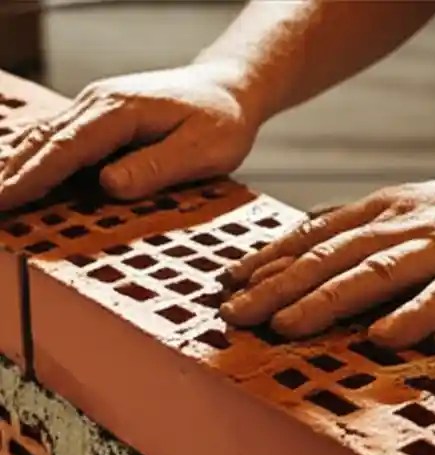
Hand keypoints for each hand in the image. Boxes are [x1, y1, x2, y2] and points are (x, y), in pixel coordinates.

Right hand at [0, 62, 259, 211]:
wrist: (228, 88)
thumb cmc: (222, 121)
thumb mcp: (205, 149)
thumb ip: (158, 166)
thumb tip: (108, 185)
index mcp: (121, 111)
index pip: (67, 148)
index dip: (34, 177)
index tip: (4, 200)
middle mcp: (98, 103)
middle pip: (45, 142)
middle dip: (12, 176)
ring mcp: (95, 107)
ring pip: (46, 138)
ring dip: (18, 168)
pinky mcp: (99, 117)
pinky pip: (59, 139)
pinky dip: (35, 159)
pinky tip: (19, 180)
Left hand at [218, 173, 434, 347]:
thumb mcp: (426, 215)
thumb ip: (376, 234)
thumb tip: (315, 247)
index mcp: (393, 208)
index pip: (318, 234)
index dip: (271, 261)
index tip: (228, 287)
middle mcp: (414, 222)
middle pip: (335, 254)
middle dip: (279, 286)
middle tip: (234, 316)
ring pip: (379, 271)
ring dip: (330, 298)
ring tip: (288, 326)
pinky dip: (414, 314)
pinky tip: (383, 336)